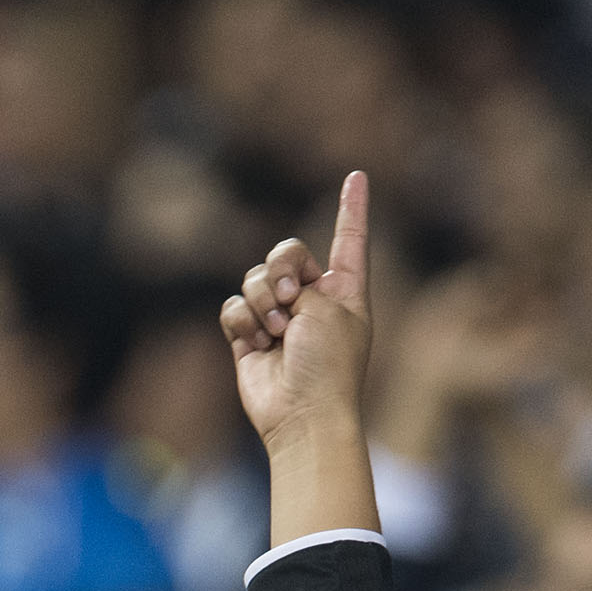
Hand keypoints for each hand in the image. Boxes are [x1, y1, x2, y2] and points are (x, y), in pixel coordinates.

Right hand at [220, 174, 373, 447]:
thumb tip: (266, 296)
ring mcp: (279, 319)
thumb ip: (297, 280)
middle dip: (282, 268)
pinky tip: (256, 342)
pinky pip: (234, 308)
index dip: (353, 209)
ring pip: (254, 280)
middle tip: (290, 298)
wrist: (303, 414)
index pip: (349, 240)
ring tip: (275, 332)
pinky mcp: (249, 338)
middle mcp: (312, 300)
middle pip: (286, 252)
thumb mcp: (327, 306)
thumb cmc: (329, 363)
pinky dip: (242, 321)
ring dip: (262, 301)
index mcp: (345, 290)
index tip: (357, 176)